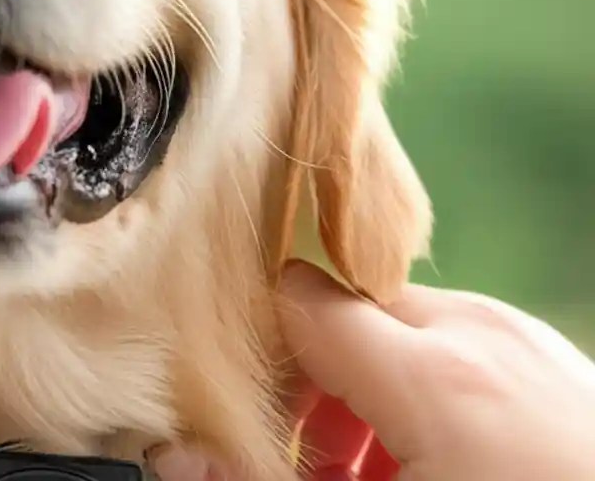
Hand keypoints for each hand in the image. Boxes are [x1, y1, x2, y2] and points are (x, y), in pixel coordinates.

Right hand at [279, 261, 594, 480]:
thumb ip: (287, 476)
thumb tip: (206, 458)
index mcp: (428, 375)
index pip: (301, 300)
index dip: (265, 350)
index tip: (265, 413)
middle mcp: (481, 335)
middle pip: (354, 317)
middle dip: (321, 382)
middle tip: (321, 457)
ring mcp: (532, 342)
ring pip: (413, 333)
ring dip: (377, 393)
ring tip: (381, 469)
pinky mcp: (565, 361)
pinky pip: (470, 351)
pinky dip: (438, 396)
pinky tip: (448, 463)